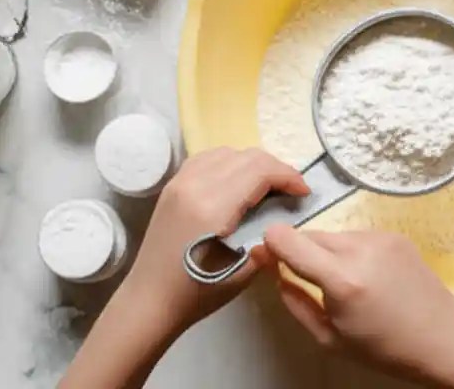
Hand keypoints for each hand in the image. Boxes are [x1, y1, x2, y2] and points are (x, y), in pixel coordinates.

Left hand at [122, 147, 309, 332]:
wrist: (149, 301)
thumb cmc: (197, 294)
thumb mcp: (243, 272)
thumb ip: (269, 240)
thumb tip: (288, 221)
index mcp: (212, 207)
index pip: (260, 171)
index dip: (289, 177)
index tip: (304, 194)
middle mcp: (194, 185)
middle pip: (247, 156)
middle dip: (276, 169)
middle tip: (290, 192)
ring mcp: (179, 182)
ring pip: (228, 152)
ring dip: (253, 164)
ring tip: (266, 187)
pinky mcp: (172, 186)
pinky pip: (207, 159)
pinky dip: (230, 163)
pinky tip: (237, 183)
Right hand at [264, 227, 453, 387]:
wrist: (442, 336)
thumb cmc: (384, 347)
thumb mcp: (329, 338)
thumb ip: (294, 301)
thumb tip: (272, 270)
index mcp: (343, 280)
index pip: (290, 241)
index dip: (270, 243)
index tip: (263, 252)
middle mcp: (361, 249)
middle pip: (309, 234)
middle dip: (298, 251)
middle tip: (302, 278)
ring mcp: (381, 237)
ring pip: (333, 234)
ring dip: (325, 251)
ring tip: (340, 283)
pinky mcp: (394, 234)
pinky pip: (356, 236)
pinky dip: (349, 250)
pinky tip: (364, 276)